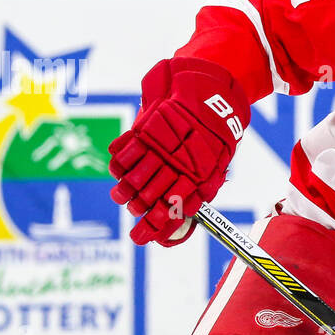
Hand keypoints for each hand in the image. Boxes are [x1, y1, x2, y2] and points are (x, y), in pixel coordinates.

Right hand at [109, 56, 249, 245]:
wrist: (210, 96)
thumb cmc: (214, 136)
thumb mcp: (216, 165)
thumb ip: (200, 188)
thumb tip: (183, 214)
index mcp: (198, 178)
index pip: (173, 210)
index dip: (155, 226)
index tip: (141, 237)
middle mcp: (178, 165)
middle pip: (151, 196)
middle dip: (139, 209)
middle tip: (133, 211)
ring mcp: (160, 148)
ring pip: (135, 177)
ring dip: (124, 191)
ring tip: (121, 196)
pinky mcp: (147, 130)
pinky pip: (127, 152)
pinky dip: (119, 164)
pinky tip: (118, 170)